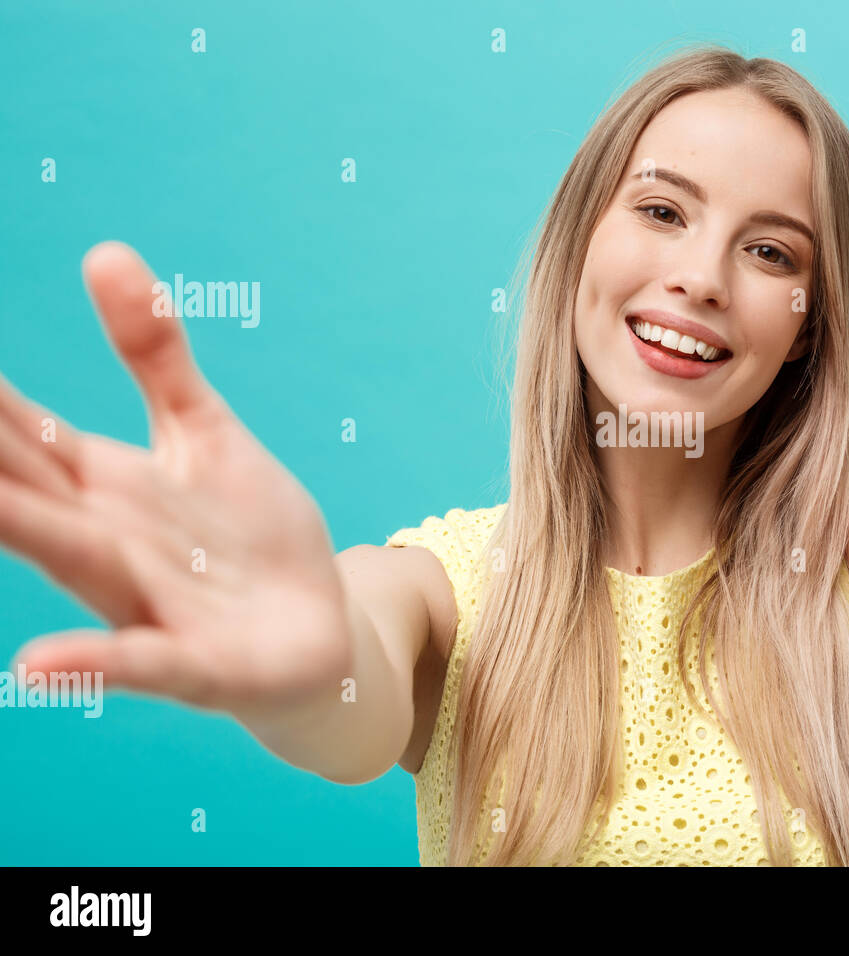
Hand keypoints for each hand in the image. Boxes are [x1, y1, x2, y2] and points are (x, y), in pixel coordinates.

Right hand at [2, 242, 350, 714]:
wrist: (316, 631)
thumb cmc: (245, 534)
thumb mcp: (204, 430)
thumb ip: (154, 356)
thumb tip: (103, 251)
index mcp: (99, 483)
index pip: (11, 429)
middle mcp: (102, 540)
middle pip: (17, 488)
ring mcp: (143, 604)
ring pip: (64, 560)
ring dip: (12, 530)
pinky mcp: (194, 663)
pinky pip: (138, 662)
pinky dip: (92, 662)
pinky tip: (36, 665)